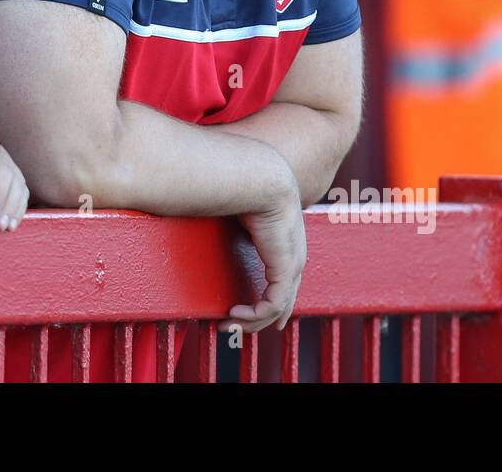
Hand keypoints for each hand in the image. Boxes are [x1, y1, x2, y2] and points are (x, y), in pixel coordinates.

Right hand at [223, 179, 306, 333]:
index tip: (239, 312)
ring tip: (228, 325)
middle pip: (282, 299)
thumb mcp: (238, 210)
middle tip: (230, 325)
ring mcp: (293, 263)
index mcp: (284, 240)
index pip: (281, 280)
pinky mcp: (286, 268)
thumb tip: (207, 215)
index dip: (264, 300)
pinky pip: (273, 304)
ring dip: (252, 321)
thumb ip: (232, 222)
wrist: (259, 176)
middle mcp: (294, 255)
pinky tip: (234, 313)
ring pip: (278, 307)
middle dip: (257, 318)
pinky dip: (254, 314)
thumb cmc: (242, 185)